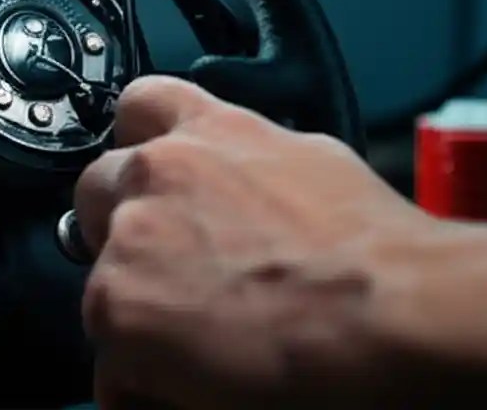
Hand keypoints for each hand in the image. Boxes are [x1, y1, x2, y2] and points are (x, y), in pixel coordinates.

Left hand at [75, 75, 435, 407]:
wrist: (389, 317)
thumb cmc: (374, 256)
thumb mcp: (314, 166)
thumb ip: (250, 165)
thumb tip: (244, 187)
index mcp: (209, 132)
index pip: (139, 105)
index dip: (139, 145)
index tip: (149, 177)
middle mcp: (157, 173)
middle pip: (97, 191)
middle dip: (125, 232)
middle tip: (180, 277)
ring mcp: (129, 239)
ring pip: (102, 280)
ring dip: (140, 311)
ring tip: (209, 344)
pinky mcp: (117, 307)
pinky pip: (108, 355)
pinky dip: (143, 378)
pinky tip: (197, 384)